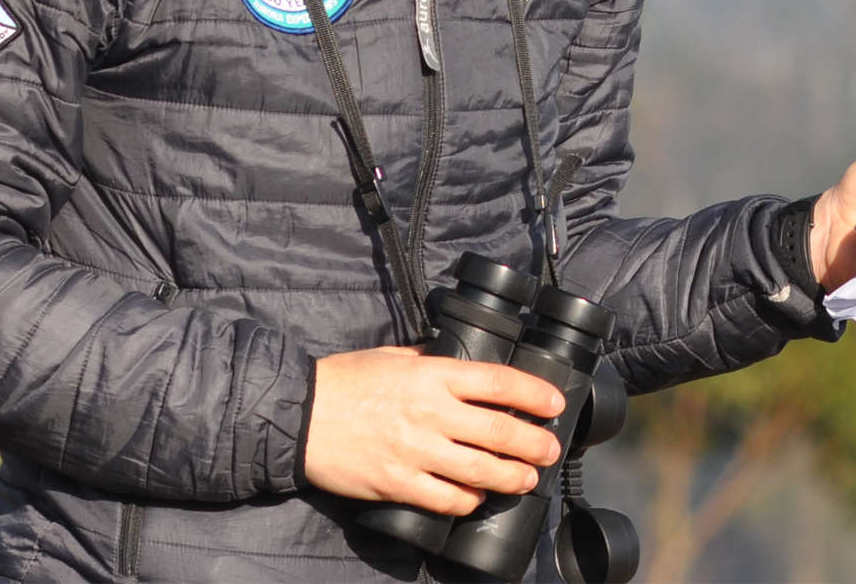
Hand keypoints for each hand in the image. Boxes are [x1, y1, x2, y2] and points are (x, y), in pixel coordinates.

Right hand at [302, 346, 565, 513]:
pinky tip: (478, 498)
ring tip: (527, 479)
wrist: (300, 415)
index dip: (534, 393)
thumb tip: (459, 358)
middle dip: (532, 444)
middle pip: (498, 432)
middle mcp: (431, 413)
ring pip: (479, 471)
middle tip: (550, 450)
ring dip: (511, 477)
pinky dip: (468, 501)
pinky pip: (445, 498)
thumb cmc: (347, 380)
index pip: (498, 382)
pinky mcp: (398, 484)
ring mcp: (416, 452)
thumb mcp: (396, 355)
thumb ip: (431, 359)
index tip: (555, 403)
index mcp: (433, 375)